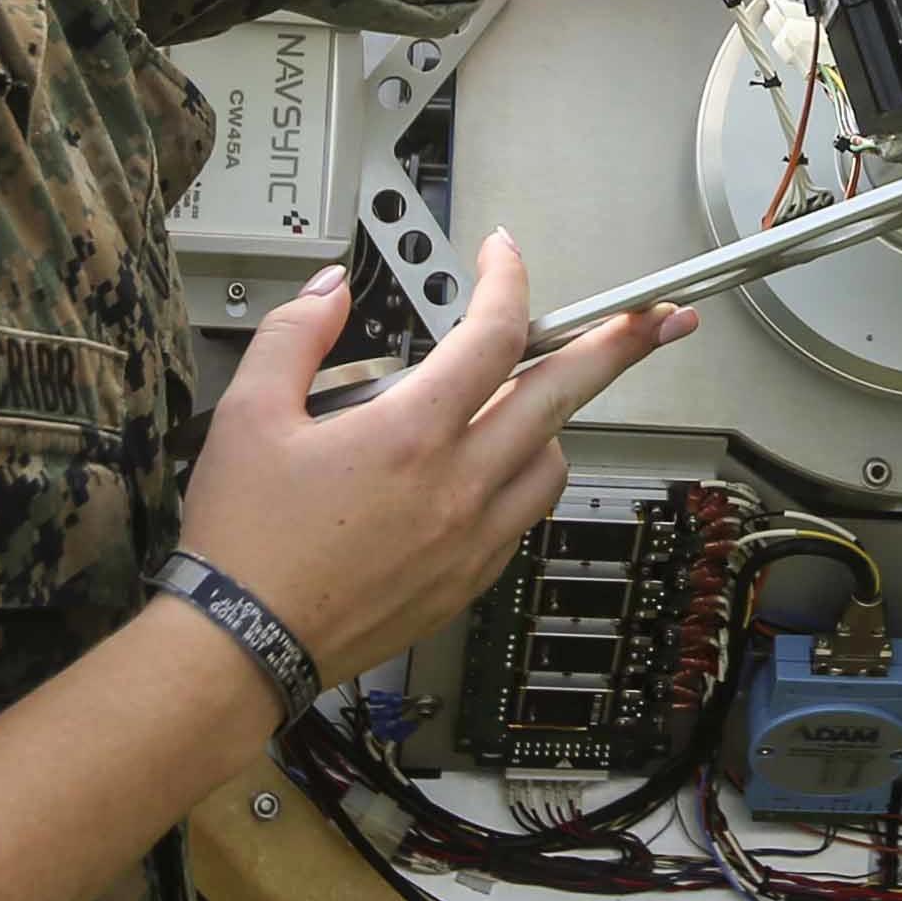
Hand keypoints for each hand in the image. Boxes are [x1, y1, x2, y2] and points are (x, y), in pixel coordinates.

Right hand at [174, 231, 694, 680]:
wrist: (242, 646)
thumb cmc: (243, 540)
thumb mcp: (246, 414)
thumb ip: (296, 335)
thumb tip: (331, 289)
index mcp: (410, 434)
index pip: (494, 334)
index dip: (510, 280)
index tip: (506, 254)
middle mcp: (458, 486)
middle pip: (563, 395)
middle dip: (620, 346)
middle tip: (659, 318)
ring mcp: (472, 539)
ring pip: (553, 462)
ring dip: (552, 420)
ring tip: (528, 397)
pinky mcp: (468, 581)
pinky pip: (523, 517)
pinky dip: (520, 481)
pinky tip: (489, 469)